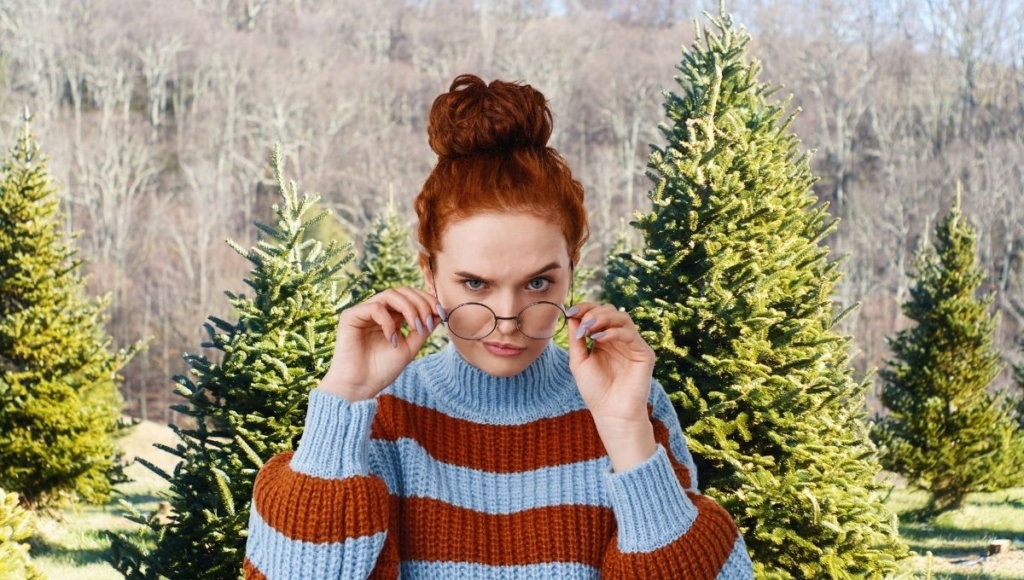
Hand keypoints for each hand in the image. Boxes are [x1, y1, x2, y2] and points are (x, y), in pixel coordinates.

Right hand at [319, 287, 438, 401]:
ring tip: (416, 327)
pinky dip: (388, 321)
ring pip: (390, 294)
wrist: (360, 387)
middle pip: (403, 291)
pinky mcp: (350, 316)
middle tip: (429, 321)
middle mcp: (378, 311)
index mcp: (391, 317)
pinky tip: (392, 339)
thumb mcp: (410, 348)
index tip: (442, 314)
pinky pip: (375, 308)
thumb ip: (423, 330)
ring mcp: (364, 312)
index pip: (411, 298)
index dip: (428, 301)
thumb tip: (440, 313)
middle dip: (421, 303)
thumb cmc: (382, 370)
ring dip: (409, 308)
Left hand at [567, 303, 656, 470]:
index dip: (585, 308)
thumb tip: (571, 315)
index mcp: (604, 340)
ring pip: (622, 317)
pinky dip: (614, 332)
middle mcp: (619, 339)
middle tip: (581, 321)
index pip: (597, 314)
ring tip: (589, 328)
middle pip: (610, 311)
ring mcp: (632, 345)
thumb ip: (576, 338)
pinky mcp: (643, 353)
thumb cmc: (595, 391)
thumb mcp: (579, 361)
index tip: (570, 311)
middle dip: (593, 312)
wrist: (611, 413)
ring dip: (603, 318)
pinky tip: (599, 339)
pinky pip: (630, 334)